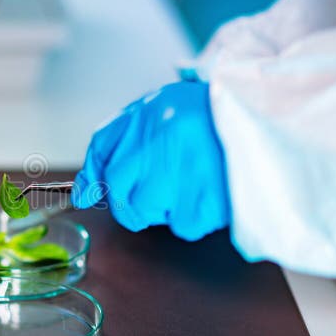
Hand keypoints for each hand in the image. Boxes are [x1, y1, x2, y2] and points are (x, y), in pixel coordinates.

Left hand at [72, 81, 229, 240]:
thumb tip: (82, 194)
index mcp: (148, 121)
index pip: (106, 169)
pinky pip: (185, 226)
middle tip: (160, 182)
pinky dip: (193, 216)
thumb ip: (106, 149)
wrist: (253, 110)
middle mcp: (166, 148)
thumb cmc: (195, 112)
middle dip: (135, 203)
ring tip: (189, 178)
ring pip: (154, 216)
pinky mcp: (215, 201)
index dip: (106, 185)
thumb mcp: (145, 113)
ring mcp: (190, 178)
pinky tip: (207, 190)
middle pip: (126, 203)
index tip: (110, 190)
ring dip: (166, 207)